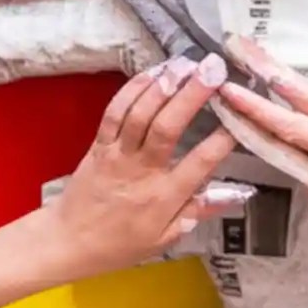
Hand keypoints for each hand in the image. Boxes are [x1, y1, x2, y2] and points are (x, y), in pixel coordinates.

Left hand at [35, 53, 237, 281]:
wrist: (66, 242)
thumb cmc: (120, 244)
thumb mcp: (165, 239)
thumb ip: (200, 211)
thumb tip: (239, 192)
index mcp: (162, 197)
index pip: (199, 163)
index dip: (222, 139)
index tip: (241, 116)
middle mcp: (140, 171)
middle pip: (167, 127)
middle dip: (192, 94)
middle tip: (214, 70)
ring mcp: (116, 154)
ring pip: (139, 113)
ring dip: (164, 84)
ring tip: (187, 63)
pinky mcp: (98, 144)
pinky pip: (115, 111)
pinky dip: (133, 88)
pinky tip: (154, 71)